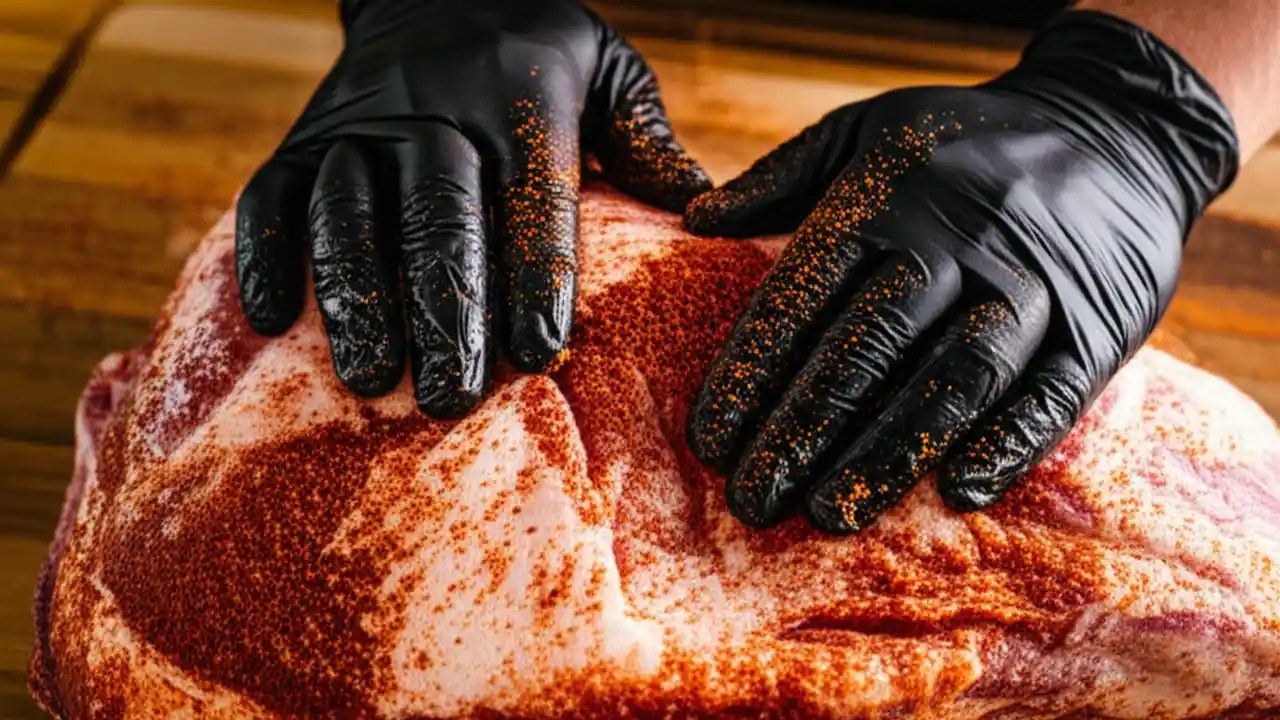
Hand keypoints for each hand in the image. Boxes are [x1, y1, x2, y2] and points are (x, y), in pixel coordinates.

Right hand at [235, 0, 708, 416]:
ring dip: (356, 296)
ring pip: (350, 212)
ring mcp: (361, 121)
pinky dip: (266, 251)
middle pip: (438, 215)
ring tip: (373, 378)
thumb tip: (703, 213)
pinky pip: (273, 192)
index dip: (535, 275)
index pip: (532, 197)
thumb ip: (646, 138)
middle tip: (452, 396)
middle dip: (445, 309)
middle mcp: (435, 106)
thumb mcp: (606, 68)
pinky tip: (271, 317)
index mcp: (521, 95)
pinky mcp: (304, 134)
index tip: (539, 350)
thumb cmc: (539, 50)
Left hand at [684, 11, 1237, 532]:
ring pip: (951, 379)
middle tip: (752, 499)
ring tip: (830, 515)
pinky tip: (956, 493)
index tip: (711, 442)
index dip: (751, 375)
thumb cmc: (965, 141)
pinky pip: (1051, 393)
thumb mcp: (868, 129)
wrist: (1119, 127)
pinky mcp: (1098, 325)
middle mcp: (957, 241)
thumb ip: (782, 176)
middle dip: (801, 432)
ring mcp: (1032, 285)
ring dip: (887, 453)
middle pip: (866, 349)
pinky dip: (1007, 444)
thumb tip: (693, 219)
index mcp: (886, 196)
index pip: (801, 297)